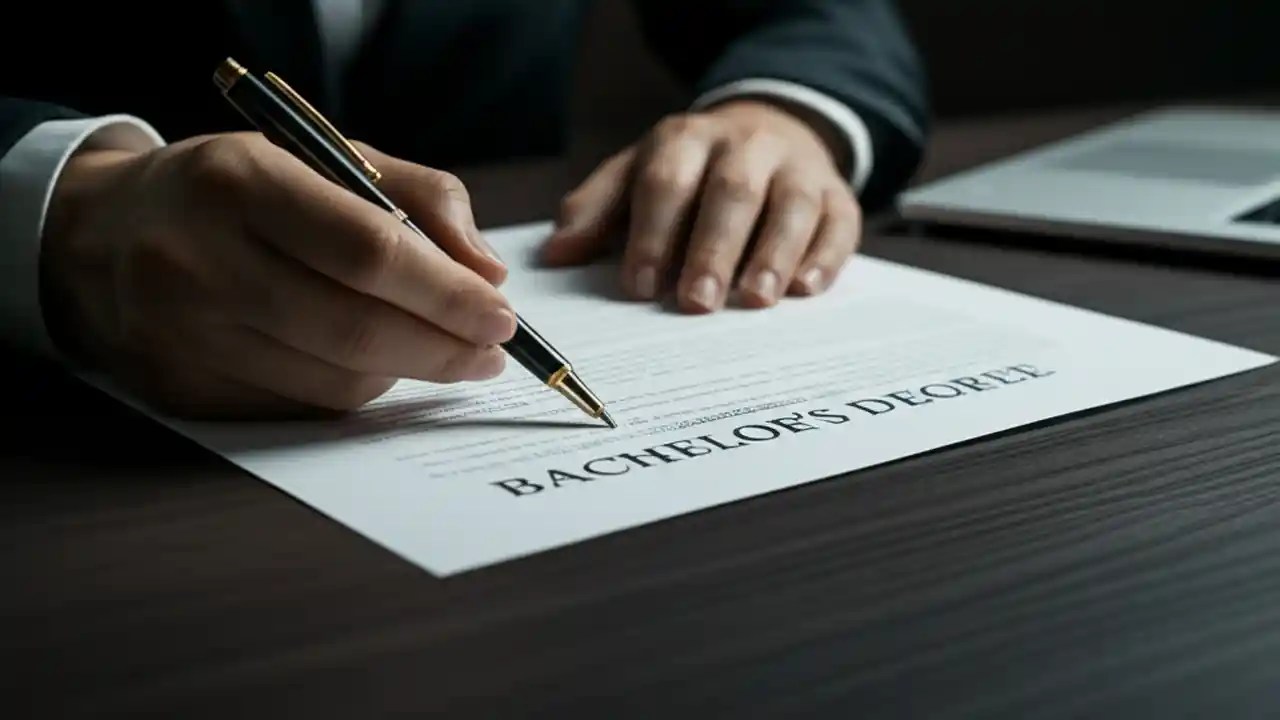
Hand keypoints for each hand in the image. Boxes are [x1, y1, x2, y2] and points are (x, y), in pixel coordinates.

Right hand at [41, 132, 512, 418]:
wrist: (98, 236)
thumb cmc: (233, 190)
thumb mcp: (320, 156)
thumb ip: (418, 195)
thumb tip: (489, 270)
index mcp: (238, 181)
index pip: (367, 250)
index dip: (447, 292)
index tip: (501, 315)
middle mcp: (199, 260)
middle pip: (356, 329)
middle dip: (444, 347)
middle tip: (491, 350)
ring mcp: (184, 335)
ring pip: (334, 380)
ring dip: (408, 372)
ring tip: (442, 351)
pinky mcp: (183, 391)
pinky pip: (301, 407)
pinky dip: (357, 390)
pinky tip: (377, 365)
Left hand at [542, 99, 862, 311]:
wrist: (770, 129)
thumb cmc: (690, 172)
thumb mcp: (637, 175)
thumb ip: (597, 212)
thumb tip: (555, 255)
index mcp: (686, 141)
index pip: (666, 183)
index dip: (652, 234)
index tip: (638, 285)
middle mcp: (745, 147)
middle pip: (731, 192)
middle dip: (713, 249)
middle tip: (695, 303)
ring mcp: (797, 169)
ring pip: (791, 206)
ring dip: (773, 254)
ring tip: (755, 300)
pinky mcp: (838, 195)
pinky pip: (838, 222)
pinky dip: (824, 256)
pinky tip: (806, 289)